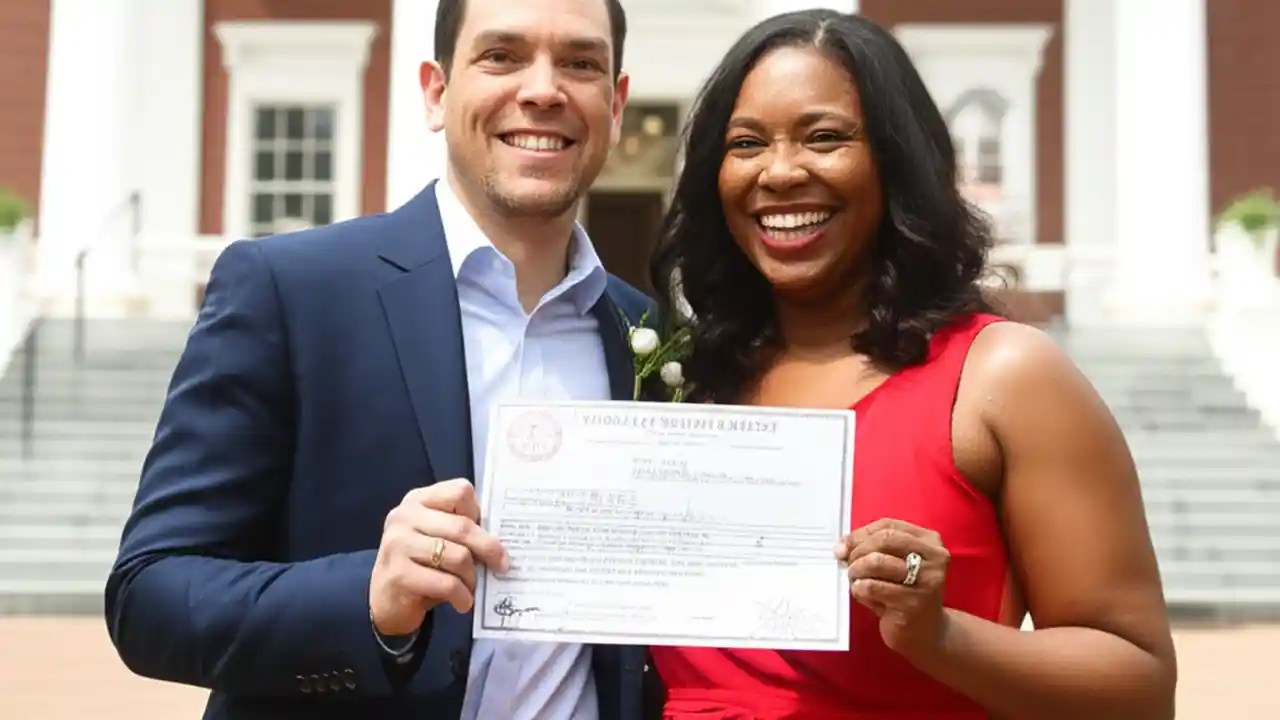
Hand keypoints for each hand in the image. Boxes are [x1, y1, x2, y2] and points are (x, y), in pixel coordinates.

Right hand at [369, 479, 509, 636]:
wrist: (385, 600)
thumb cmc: (420, 565)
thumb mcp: (436, 537)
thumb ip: (459, 528)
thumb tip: (501, 539)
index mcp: (418, 500)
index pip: (460, 492)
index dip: (478, 512)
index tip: (486, 531)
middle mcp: (405, 517)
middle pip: (463, 527)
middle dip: (488, 549)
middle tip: (501, 565)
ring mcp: (398, 544)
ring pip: (458, 556)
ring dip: (472, 577)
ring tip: (471, 587)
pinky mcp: (399, 574)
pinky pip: (447, 583)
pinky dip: (462, 596)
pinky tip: (463, 602)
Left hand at [835, 518, 950, 661]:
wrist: (927, 633)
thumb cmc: (905, 594)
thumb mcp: (894, 565)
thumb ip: (873, 549)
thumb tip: (842, 546)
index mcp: (930, 541)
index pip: (888, 525)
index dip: (861, 534)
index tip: (843, 546)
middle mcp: (935, 558)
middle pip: (884, 539)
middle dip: (858, 550)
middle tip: (848, 564)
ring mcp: (926, 581)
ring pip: (877, 561)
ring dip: (857, 570)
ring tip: (855, 580)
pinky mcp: (913, 603)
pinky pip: (873, 587)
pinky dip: (860, 589)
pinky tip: (863, 595)